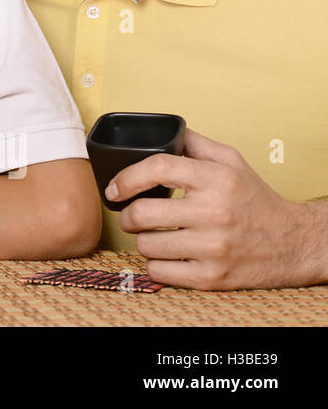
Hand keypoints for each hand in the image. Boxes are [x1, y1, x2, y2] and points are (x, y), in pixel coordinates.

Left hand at [109, 128, 326, 289]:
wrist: (293, 243)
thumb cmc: (255, 199)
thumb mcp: (231, 161)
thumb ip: (193, 143)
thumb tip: (159, 131)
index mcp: (217, 179)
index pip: (157, 168)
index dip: (126, 178)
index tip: (115, 188)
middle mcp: (215, 213)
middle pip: (142, 213)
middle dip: (128, 214)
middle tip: (133, 215)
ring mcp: (213, 248)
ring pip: (146, 244)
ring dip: (143, 240)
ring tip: (155, 235)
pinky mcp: (212, 277)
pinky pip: (159, 271)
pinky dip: (156, 264)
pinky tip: (167, 256)